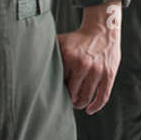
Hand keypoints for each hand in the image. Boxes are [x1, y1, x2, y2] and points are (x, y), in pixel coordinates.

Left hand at [56, 0, 121, 114]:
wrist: (102, 30)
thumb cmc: (79, 39)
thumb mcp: (62, 42)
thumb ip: (50, 53)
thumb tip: (31, 65)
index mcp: (69, 56)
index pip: (60, 82)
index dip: (57, 90)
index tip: (54, 94)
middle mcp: (83, 64)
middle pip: (72, 93)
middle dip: (69, 100)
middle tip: (66, 101)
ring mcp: (97, 70)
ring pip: (86, 97)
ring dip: (80, 104)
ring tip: (76, 104)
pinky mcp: (109, 74)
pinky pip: (102, 96)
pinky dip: (95, 106)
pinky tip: (89, 110)